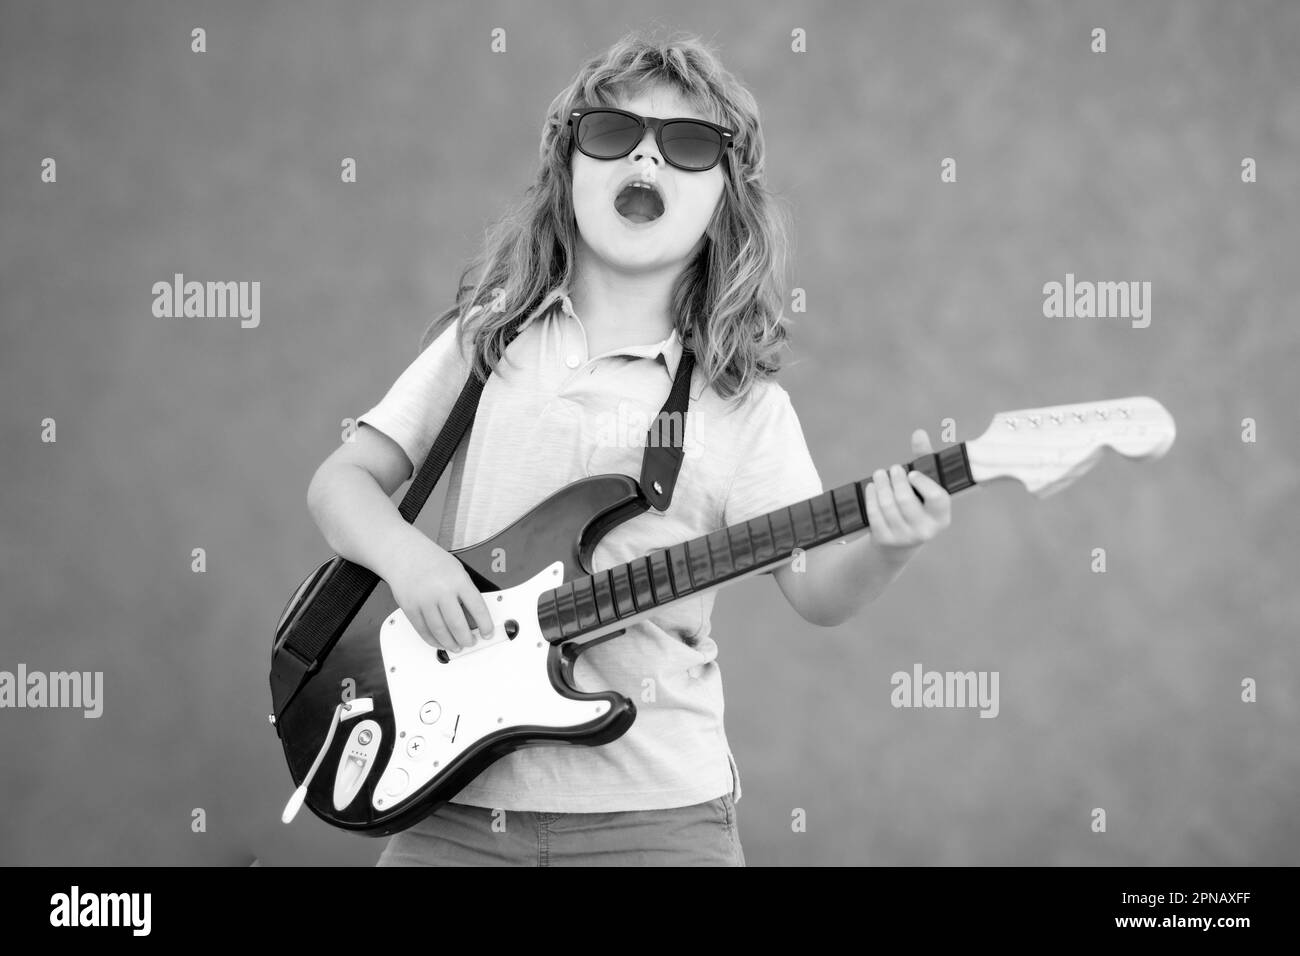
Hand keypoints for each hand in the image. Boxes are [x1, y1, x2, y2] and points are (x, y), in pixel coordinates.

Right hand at [384, 528, 494, 652]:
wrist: (404, 553)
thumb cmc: (433, 562)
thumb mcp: (457, 571)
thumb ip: (465, 593)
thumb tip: (474, 619)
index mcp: (458, 580)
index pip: (477, 608)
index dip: (485, 625)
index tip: (488, 633)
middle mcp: (441, 590)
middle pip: (457, 624)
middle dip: (467, 639)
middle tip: (471, 642)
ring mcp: (424, 600)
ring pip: (440, 631)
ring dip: (450, 643)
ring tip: (456, 646)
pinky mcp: (410, 607)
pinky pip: (423, 630)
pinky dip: (433, 640)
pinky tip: (439, 642)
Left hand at [865, 429, 952, 554]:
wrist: (900, 541)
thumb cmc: (917, 504)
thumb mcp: (925, 485)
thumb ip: (924, 459)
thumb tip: (918, 433)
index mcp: (941, 517)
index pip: (937, 498)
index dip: (923, 483)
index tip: (911, 473)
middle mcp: (925, 530)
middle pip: (905, 500)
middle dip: (896, 480)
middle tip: (892, 468)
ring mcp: (904, 537)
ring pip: (888, 506)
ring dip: (881, 486)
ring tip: (879, 475)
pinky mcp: (885, 540)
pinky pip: (875, 515)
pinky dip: (871, 498)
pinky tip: (871, 487)